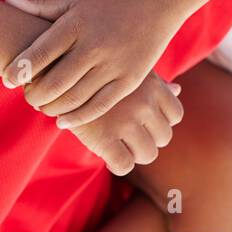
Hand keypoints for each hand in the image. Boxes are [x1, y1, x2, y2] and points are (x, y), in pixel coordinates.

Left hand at [2, 0, 189, 127]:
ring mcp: (113, 66)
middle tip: (27, 96)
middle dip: (34, 94)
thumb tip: (9, 1)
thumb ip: (41, 7)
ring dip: (53, 108)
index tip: (7, 80)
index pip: (40, 53)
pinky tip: (62, 120)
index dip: (19, 70)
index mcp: (76, 25)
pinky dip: (77, 117)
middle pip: (54, 81)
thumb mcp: (75, 1)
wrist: (156, 4)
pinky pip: (98, 106)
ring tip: (43, 106)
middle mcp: (93, 46)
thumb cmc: (108, 3)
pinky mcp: (129, 81)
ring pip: (74, 98)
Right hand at [64, 71, 182, 175]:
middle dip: (148, 139)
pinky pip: (124, 165)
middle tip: (128, 136)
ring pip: (147, 154)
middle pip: (163, 137)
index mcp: (152, 85)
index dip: (160, 121)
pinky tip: (107, 156)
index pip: (175, 115)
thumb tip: (177, 89)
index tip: (144, 122)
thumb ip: (154, 82)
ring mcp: (125, 121)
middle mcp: (143, 103)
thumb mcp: (128, 66)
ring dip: (134, 154)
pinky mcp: (104, 138)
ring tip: (118, 145)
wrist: (54, 70)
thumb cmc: (95, 67)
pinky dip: (118, 165)